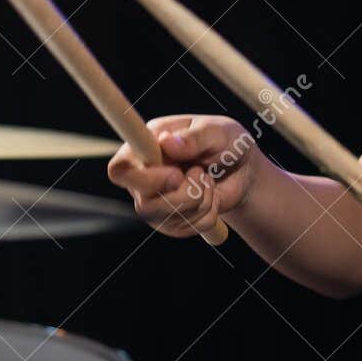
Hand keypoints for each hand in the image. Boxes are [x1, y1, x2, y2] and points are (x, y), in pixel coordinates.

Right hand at [106, 114, 267, 238]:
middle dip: (183, 196)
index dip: (145, 179)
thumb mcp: (218, 131)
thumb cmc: (225, 142)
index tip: (177, 175)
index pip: (120, 170)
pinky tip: (210, 197)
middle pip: (144, 204)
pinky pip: (185, 229)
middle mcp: (143, 176)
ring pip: (167, 219)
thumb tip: (168, 143)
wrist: (241, 169)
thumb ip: (194, 137)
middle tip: (203, 174)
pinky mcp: (169, 221)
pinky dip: (207, 215)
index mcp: (146, 146)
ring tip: (208, 180)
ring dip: (200, 202)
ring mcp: (154, 201)